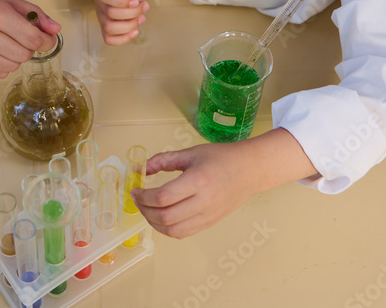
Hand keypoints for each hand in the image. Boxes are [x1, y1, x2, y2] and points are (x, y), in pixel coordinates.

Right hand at [0, 0, 59, 77]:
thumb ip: (30, 11)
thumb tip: (55, 29)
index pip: (33, 39)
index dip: (46, 41)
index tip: (46, 38)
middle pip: (25, 54)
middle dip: (29, 47)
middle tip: (20, 35)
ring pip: (12, 66)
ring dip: (15, 56)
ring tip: (4, 41)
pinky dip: (2, 65)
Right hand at [94, 0, 149, 44]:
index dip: (122, 1)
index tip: (136, 0)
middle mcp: (100, 5)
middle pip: (110, 14)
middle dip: (132, 13)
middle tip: (144, 6)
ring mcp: (102, 18)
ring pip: (109, 29)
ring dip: (129, 26)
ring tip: (142, 18)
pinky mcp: (106, 28)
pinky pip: (109, 39)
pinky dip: (123, 39)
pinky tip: (135, 31)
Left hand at [131, 129, 317, 237]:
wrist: (250, 170)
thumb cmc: (222, 158)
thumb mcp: (191, 153)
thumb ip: (164, 160)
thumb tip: (141, 168)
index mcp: (198, 180)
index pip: (163, 197)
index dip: (143, 196)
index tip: (135, 190)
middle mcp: (204, 201)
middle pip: (165, 217)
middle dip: (144, 210)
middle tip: (138, 200)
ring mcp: (208, 215)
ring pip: (173, 231)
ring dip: (154, 223)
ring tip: (147, 210)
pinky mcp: (210, 223)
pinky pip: (183, 233)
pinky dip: (168, 229)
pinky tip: (162, 217)